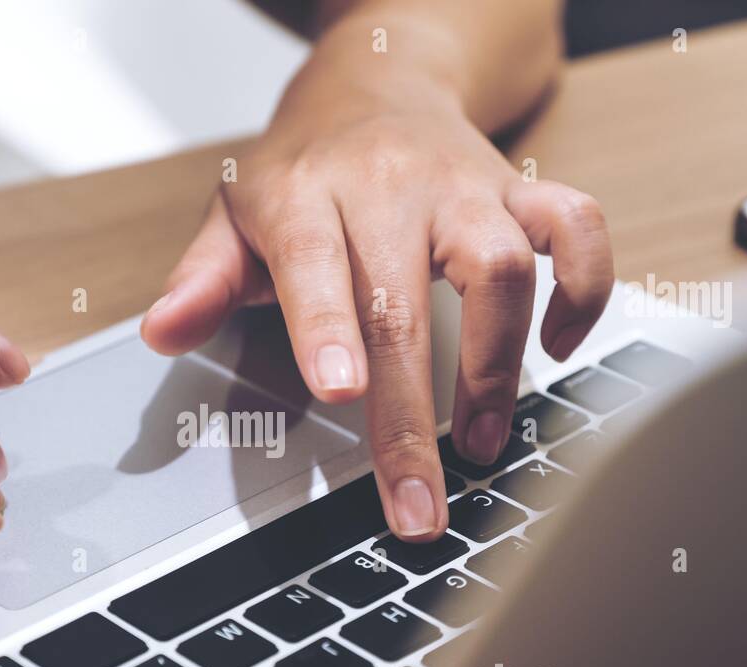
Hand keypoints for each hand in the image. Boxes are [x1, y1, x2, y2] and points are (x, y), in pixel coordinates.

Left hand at [142, 84, 611, 539]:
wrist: (377, 82)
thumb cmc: (303, 168)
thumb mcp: (233, 214)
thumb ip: (201, 279)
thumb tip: (163, 333)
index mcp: (307, 199)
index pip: (316, 265)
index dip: (330, 330)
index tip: (342, 394)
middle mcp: (390, 190)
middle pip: (407, 304)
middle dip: (412, 415)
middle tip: (418, 504)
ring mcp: (463, 189)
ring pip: (502, 266)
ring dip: (497, 365)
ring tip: (479, 440)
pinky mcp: (519, 192)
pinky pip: (578, 229)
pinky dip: (582, 291)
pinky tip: (554, 347)